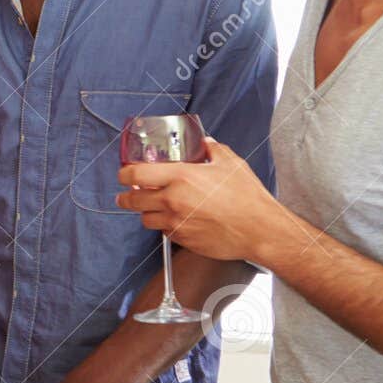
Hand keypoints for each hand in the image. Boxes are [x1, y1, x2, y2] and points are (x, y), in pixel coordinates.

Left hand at [116, 138, 286, 262]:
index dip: (125, 173)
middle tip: (127, 195)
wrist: (259, 230)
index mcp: (182, 177)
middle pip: (133, 200)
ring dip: (146, 212)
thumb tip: (205, 143)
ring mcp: (176, 222)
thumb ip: (213, 150)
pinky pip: (164, 232)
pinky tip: (177, 219)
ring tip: (154, 206)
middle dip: (126, 197)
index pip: (137, 173)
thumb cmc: (248, 197)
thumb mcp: (231, 164)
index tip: (124, 174)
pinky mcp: (183, 239)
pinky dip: (165, 225)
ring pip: (146, 219)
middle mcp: (173, 200)